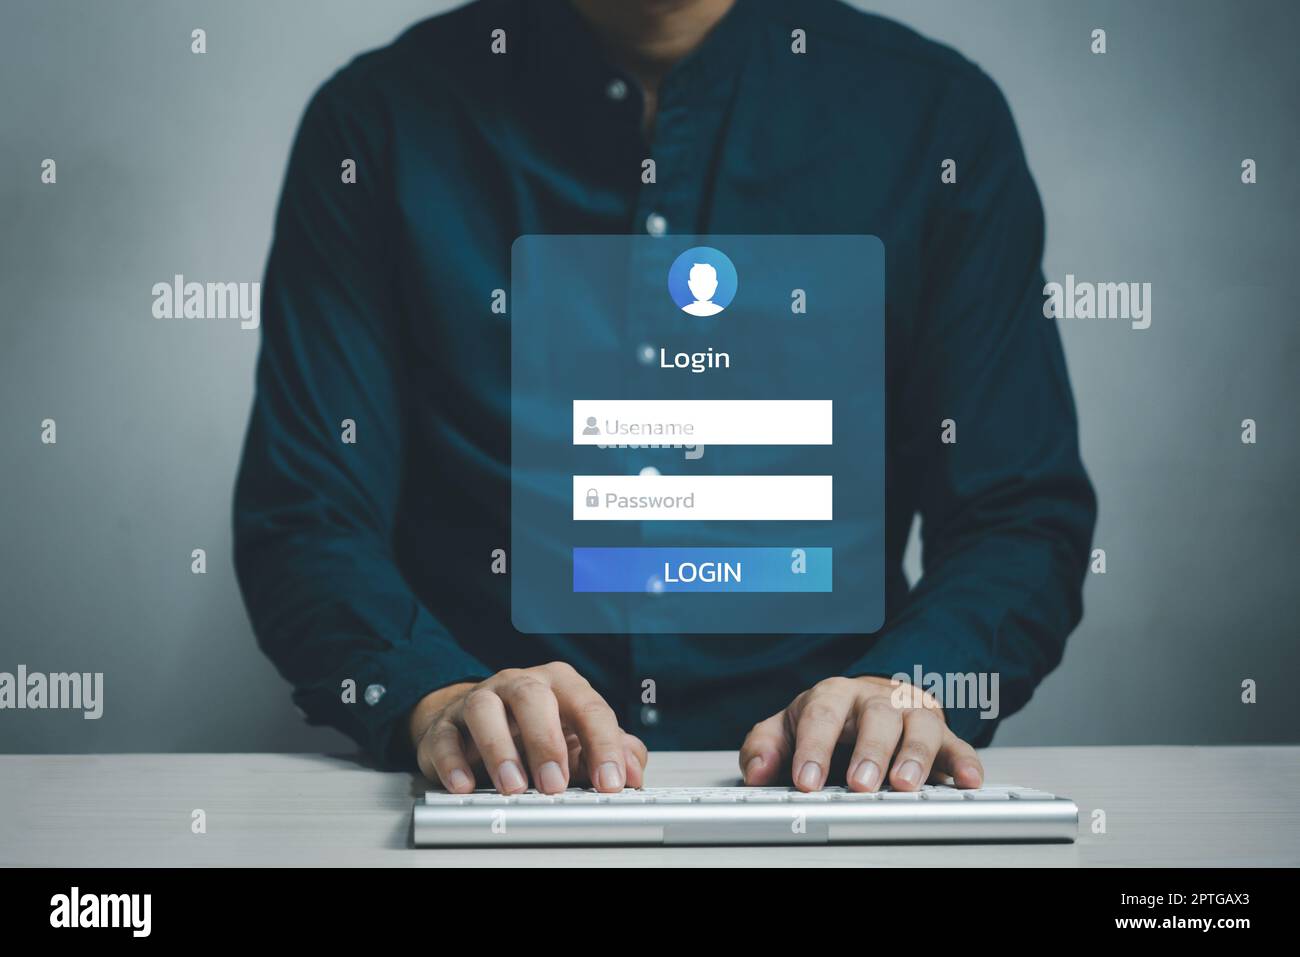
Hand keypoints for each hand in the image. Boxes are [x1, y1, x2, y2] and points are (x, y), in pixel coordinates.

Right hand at [409, 661, 647, 794]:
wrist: (477, 725)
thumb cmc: (537, 730)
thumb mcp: (580, 738)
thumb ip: (613, 750)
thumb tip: (633, 771)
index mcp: (561, 684)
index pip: (589, 707)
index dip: (604, 746)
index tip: (611, 782)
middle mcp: (520, 684)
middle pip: (534, 699)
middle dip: (546, 743)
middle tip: (555, 785)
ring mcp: (480, 699)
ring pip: (485, 710)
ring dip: (499, 750)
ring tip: (513, 787)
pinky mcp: (446, 723)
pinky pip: (445, 736)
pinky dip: (453, 761)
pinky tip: (465, 785)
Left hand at [739, 676, 983, 792]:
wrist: (868, 699)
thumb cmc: (826, 719)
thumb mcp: (787, 728)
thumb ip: (765, 747)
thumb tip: (757, 773)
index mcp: (832, 695)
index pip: (821, 715)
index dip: (813, 748)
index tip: (805, 781)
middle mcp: (874, 700)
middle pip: (876, 717)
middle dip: (869, 751)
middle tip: (859, 783)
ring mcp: (910, 714)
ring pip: (919, 727)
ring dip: (914, 756)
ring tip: (905, 785)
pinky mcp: (941, 733)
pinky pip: (957, 744)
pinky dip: (964, 762)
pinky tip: (968, 781)